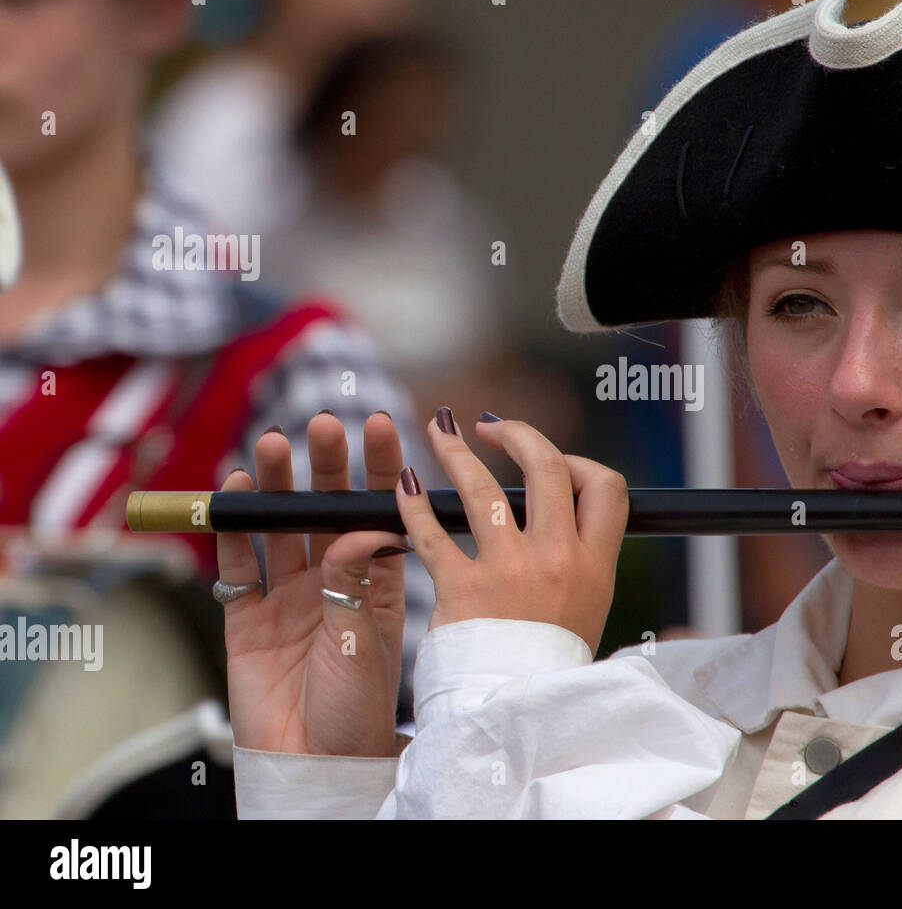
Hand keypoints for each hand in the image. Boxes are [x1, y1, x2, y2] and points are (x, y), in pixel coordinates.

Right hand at [218, 412, 407, 756]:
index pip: (381, 512)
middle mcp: (335, 580)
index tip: (385, 426)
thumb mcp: (366, 640)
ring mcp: (288, 594)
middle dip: (326, 465)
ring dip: (277, 484)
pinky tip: (231, 488)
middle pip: (328, 509)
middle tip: (325, 423)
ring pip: (282, 526)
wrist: (313, 765)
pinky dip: (232, 527)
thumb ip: (358, 583)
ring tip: (274, 442)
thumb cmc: (356, 708)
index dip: (381, 470)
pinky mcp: (245, 615)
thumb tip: (361, 527)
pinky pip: (238, 563)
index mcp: (381, 583)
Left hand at [398, 408, 627, 656]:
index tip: (554, 464)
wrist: (513, 716)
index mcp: (594, 566)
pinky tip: (405, 486)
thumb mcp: (586, 609)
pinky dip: (413, 504)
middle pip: (547, 468)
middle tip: (493, 428)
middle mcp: (556, 562)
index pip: (607, 487)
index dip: (581, 462)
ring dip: (456, 452)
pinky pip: (432, 533)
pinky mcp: (463, 590)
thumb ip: (577, 559)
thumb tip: (558, 509)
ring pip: (483, 488)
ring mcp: (509, 573)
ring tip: (439, 430)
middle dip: (518, 435)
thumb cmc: (545, 664)